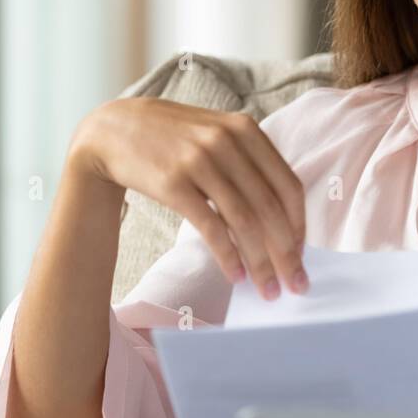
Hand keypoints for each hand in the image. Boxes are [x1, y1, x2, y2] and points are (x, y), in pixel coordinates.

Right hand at [70, 98, 306, 298]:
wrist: (114, 130)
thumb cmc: (175, 140)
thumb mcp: (218, 135)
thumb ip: (250, 163)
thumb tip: (284, 218)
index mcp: (246, 130)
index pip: (288, 186)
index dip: (300, 224)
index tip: (303, 253)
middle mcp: (227, 142)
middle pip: (270, 208)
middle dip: (287, 252)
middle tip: (295, 284)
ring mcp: (199, 161)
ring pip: (244, 221)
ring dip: (261, 261)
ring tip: (267, 288)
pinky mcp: (172, 182)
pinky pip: (210, 227)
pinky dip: (228, 255)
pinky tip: (236, 274)